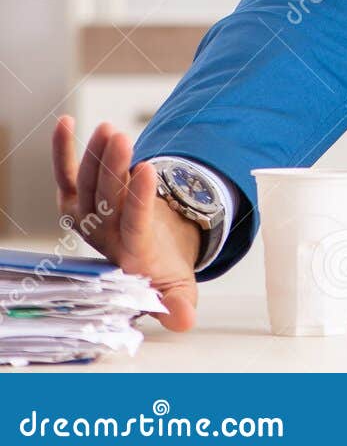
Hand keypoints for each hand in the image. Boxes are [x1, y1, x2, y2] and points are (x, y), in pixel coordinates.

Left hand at [52, 114, 200, 331]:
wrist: (145, 259)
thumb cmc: (165, 270)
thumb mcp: (178, 290)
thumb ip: (179, 304)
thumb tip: (184, 321)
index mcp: (129, 254)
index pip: (130, 225)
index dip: (137, 200)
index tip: (148, 170)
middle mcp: (102, 234)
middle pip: (103, 198)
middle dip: (110, 167)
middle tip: (121, 138)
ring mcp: (88, 214)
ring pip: (88, 182)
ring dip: (95, 154)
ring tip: (110, 129)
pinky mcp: (79, 198)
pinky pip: (66, 173)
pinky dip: (62, 151)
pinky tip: (66, 124)